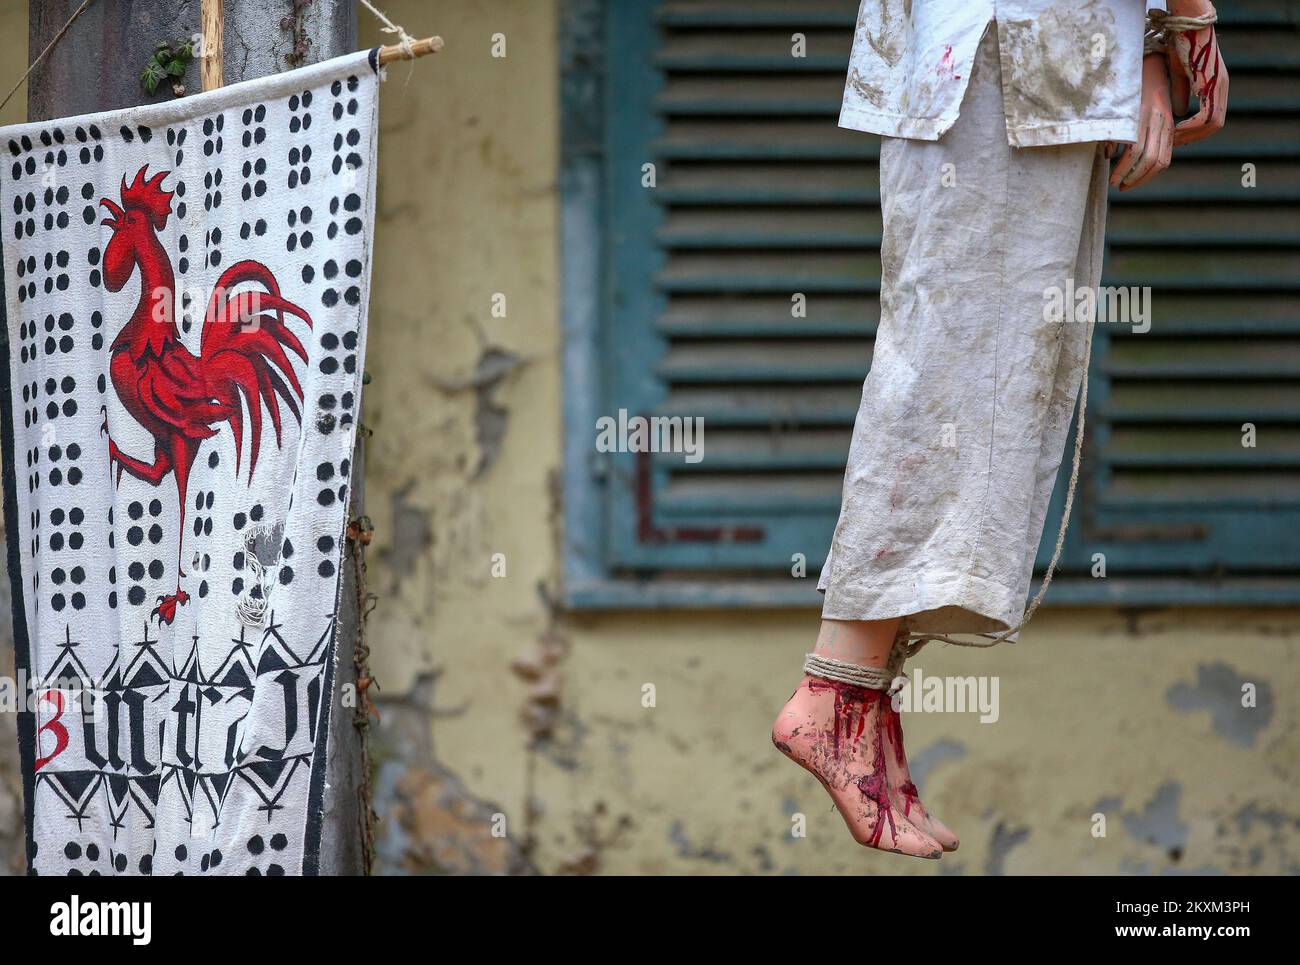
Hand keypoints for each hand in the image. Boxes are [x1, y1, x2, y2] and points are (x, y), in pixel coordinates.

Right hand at [1108, 54, 1173, 191]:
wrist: (1142, 55)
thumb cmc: (1140, 81)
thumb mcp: (1147, 107)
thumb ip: (1141, 130)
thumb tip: (1116, 153)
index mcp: (1167, 122)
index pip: (1162, 161)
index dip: (1147, 177)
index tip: (1130, 184)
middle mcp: (1163, 121)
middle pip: (1155, 162)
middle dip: (1138, 180)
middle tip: (1121, 187)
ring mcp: (1151, 117)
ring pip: (1144, 157)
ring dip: (1128, 174)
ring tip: (1115, 181)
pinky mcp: (1138, 112)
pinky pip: (1132, 144)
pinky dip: (1121, 159)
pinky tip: (1108, 161)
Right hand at [1166, 0, 1227, 144]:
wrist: (1188, 24)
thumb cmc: (1180, 43)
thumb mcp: (1178, 73)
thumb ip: (1180, 93)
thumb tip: (1179, 113)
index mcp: (1214, 85)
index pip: (1210, 119)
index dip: (1193, 131)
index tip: (1174, 137)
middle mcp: (1220, 87)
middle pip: (1214, 126)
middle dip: (1192, 137)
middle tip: (1172, 143)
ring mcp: (1219, 86)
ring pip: (1212, 124)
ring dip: (1190, 135)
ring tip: (1172, 139)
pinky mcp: (1212, 85)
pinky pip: (1206, 117)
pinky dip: (1190, 127)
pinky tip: (1175, 129)